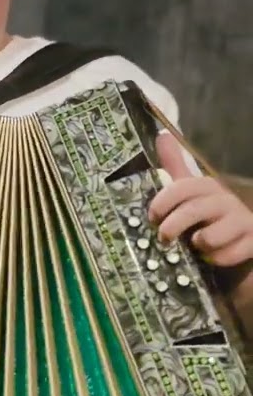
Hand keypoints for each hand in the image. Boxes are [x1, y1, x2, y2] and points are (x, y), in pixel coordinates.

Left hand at [148, 133, 252, 298]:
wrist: (243, 242)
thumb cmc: (211, 216)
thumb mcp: (192, 192)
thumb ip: (176, 167)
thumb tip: (163, 135)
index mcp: (208, 186)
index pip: (182, 187)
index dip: (162, 203)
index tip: (152, 218)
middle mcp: (227, 200)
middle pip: (193, 211)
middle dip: (171, 227)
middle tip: (164, 239)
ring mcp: (243, 221)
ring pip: (209, 237)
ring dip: (196, 246)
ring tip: (196, 247)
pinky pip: (226, 255)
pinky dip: (215, 259)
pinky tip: (214, 257)